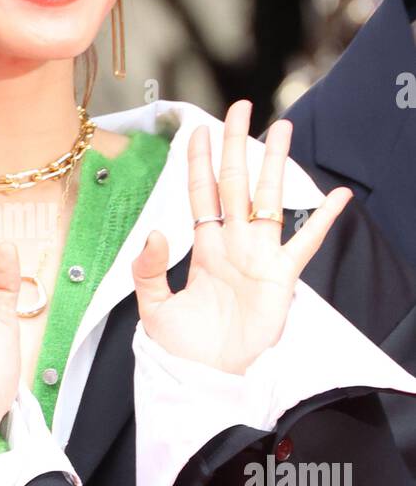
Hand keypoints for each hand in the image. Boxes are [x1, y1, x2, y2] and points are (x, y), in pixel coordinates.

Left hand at [131, 100, 353, 373]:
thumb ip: (149, 269)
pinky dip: (323, 220)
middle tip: (240, 108)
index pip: (201, 194)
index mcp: (203, 248)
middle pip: (235, 185)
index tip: (199, 130)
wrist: (208, 377)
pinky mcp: (281, 278)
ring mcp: (260, 257)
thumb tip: (155, 232)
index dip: (200, 163)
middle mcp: (234, 245)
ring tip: (281, 129)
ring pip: (269, 200)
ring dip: (274, 165)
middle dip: (237, 146)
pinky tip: (337, 196)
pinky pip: (305, 243)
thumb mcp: (153, 307)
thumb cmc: (182, 347)